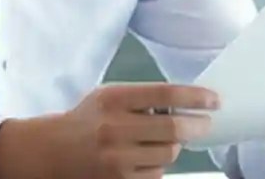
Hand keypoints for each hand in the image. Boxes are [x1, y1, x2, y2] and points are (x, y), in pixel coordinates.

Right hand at [0, 83, 217, 178]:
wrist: (50, 152)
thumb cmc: (86, 120)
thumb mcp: (109, 97)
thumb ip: (142, 98)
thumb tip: (186, 104)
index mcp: (114, 99)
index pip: (166, 94)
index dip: (196, 97)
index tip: (214, 99)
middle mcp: (114, 128)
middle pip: (174, 129)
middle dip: (197, 126)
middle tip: (205, 123)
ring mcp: (116, 158)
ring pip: (168, 154)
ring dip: (174, 146)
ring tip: (163, 140)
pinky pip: (156, 174)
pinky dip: (157, 166)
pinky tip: (145, 157)